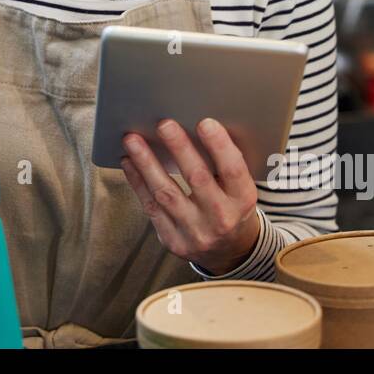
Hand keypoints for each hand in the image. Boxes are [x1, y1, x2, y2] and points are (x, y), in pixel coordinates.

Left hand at [120, 117, 261, 274]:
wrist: (229, 251)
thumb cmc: (231, 205)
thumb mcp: (239, 188)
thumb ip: (224, 164)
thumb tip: (193, 125)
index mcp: (244, 201)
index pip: (233, 170)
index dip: (220, 146)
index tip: (205, 122)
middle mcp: (222, 219)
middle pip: (197, 179)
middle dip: (179, 148)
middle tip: (163, 124)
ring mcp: (196, 233)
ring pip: (166, 193)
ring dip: (146, 163)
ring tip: (132, 140)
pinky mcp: (173, 241)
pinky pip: (151, 207)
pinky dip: (138, 182)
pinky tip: (129, 161)